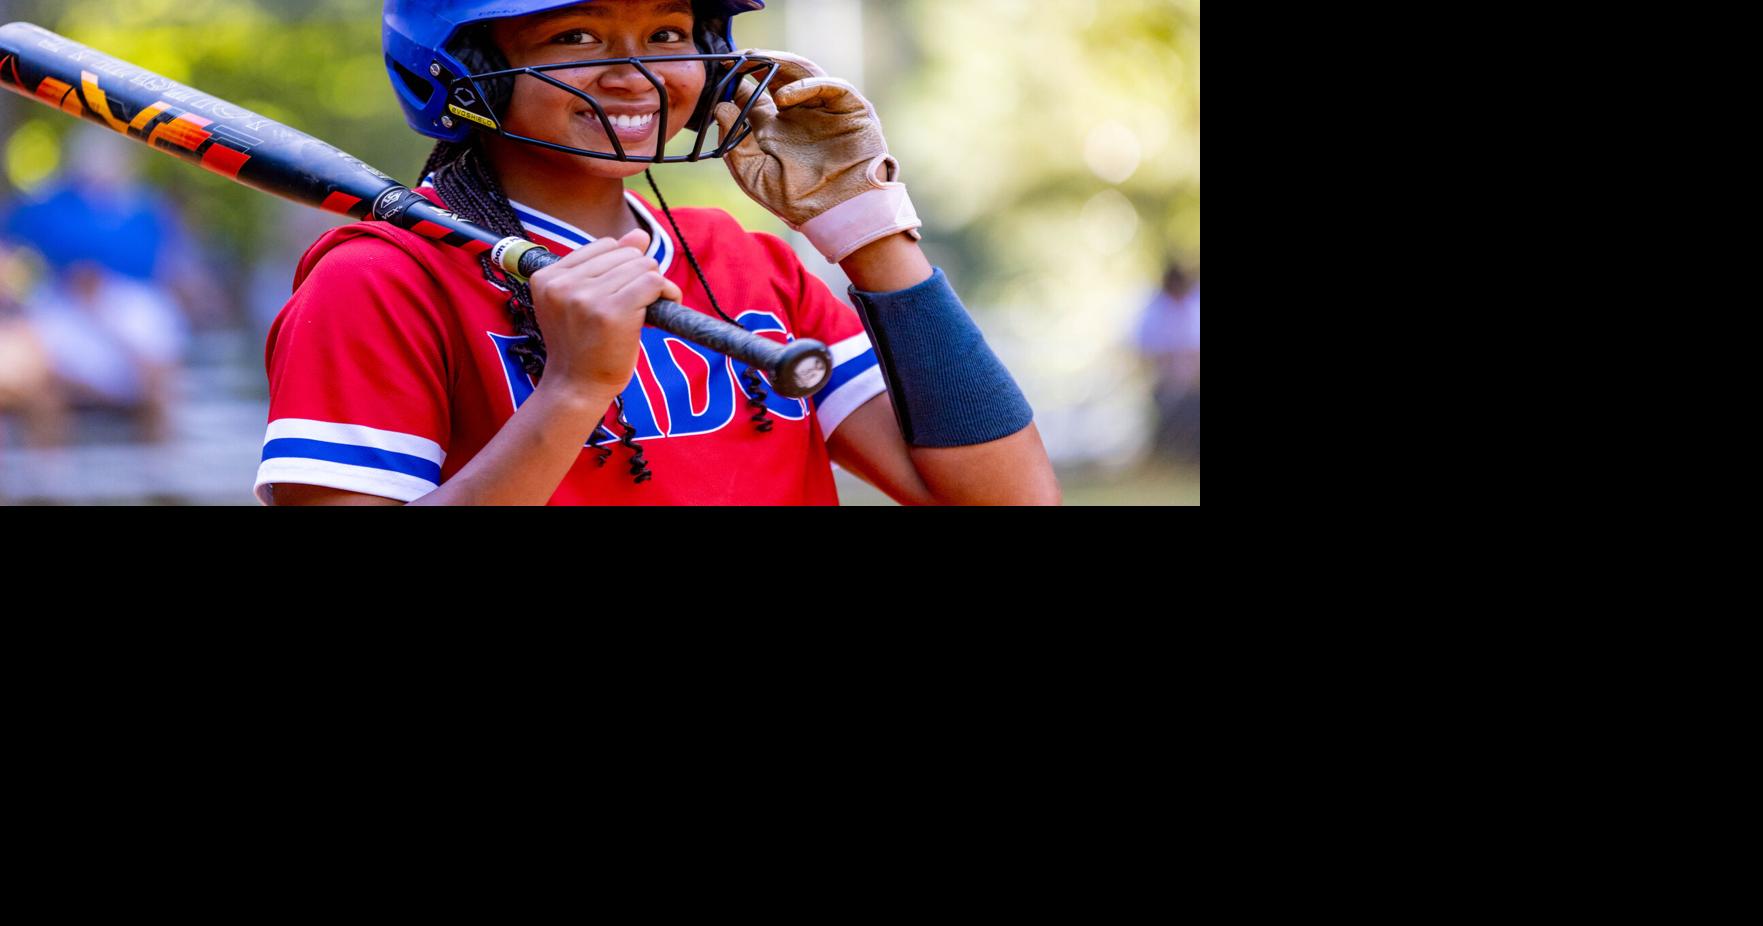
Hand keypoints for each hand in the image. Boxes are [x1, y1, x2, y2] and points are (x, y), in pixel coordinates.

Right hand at [527, 229, 681, 393]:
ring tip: (651, 305)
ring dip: (656, 283)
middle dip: (640, 273)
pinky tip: (667, 305)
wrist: (576, 387)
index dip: (623, 265)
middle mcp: (563, 284)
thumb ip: (608, 265)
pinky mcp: (612, 312)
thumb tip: (640, 234)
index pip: (603, 246)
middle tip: (641, 301)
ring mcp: (586, 297)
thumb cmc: (582, 346)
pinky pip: (652, 281)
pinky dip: (667, 291)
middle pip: (625, 253)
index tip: (625, 289)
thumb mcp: (583, 301)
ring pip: (641, 265)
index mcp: (547, 277)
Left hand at [714, 50, 921, 262]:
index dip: (737, 81)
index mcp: (775, 128)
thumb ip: (735, 144)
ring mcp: (824, 108)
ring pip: (802, 73)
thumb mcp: (754, 176)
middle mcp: (798, 113)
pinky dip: (806, 85)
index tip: (720, 71)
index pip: (753, 95)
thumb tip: (720, 108)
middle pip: (777, 77)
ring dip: (780, 64)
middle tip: (738, 57)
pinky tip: (784, 95)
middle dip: (758, 64)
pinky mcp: (850, 107)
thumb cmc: (798, 201)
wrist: (839, 214)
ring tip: (758, 61)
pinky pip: (829, 86)